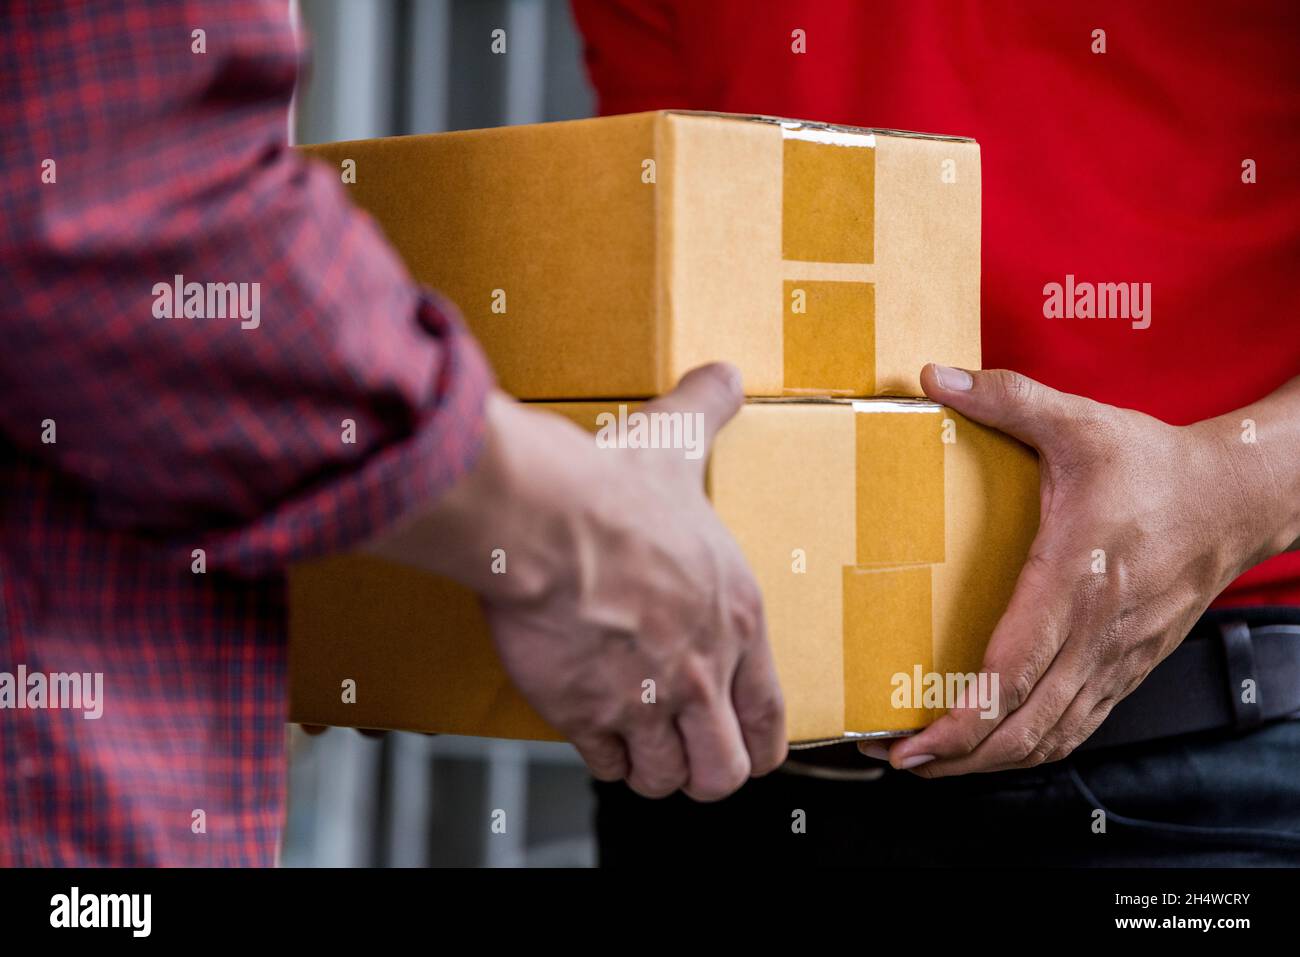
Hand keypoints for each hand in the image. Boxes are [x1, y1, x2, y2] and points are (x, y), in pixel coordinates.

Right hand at [367, 363, 786, 799]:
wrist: (549, 519)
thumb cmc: (614, 491)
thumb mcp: (676, 444)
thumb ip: (705, 411)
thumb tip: (723, 375)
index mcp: (737, 620)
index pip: (772, 718)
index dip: (759, 744)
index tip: (741, 745)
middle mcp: (702, 671)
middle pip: (725, 773)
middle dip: (707, 772)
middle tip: (685, 752)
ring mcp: (646, 700)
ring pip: (669, 781)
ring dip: (653, 770)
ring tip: (637, 746)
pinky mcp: (587, 714)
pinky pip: (608, 767)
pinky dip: (604, 759)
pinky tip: (594, 731)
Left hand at [867, 363, 1294, 776]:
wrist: (1237, 496)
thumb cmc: (1155, 465)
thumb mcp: (1079, 422)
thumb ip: (1007, 400)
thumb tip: (935, 376)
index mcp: (1075, 580)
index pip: (1012, 672)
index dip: (962, 720)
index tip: (916, 741)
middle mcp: (1097, 633)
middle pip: (1028, 726)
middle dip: (962, 757)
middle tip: (907, 764)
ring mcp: (1118, 656)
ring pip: (1055, 736)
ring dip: (995, 761)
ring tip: (941, 765)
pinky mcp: (1130, 664)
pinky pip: (1081, 724)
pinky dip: (1036, 745)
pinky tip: (1002, 747)